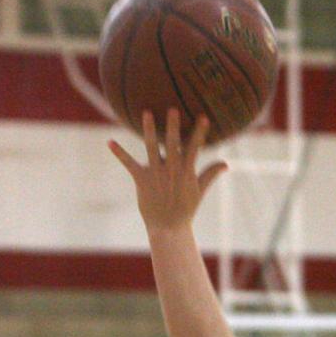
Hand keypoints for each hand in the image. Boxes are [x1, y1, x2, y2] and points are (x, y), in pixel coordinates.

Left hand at [109, 108, 226, 232]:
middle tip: (172, 108)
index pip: (194, 148)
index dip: (199, 133)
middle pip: (172, 144)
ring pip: (152, 148)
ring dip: (149, 130)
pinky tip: (109, 142)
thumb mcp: (199, 191)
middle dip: (173, 126)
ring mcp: (156, 174)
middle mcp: (171, 170)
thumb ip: (210, 174)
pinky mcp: (142, 180)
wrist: (168, 228)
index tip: (203, 117)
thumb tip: (225, 163)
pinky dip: (119, 153)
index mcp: (186, 172)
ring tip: (146, 113)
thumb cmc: (185, 209)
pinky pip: (129, 163)